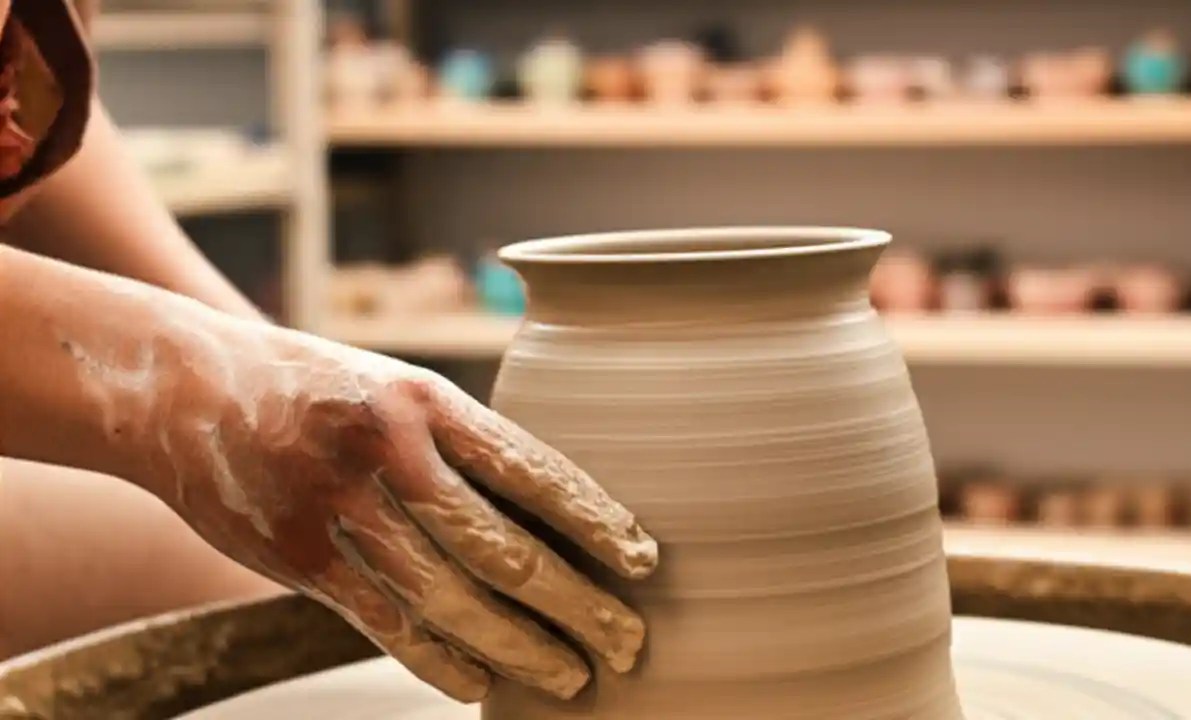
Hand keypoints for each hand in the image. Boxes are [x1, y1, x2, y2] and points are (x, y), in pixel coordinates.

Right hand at [127, 323, 658, 701]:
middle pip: (503, 546)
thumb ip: (460, 441)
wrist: (189, 390)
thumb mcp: (396, 386)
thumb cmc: (314, 386)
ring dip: (520, 647)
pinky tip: (482, 686)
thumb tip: (546, 506)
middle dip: (576, 602)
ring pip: (451, 599)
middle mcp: (391, 454)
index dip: (594, 520)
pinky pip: (385, 625)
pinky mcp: (300, 558)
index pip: (532, 468)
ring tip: (572, 675)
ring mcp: (342, 509)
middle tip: (629, 641)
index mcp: (428, 401)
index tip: (641, 559)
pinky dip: (441, 663)